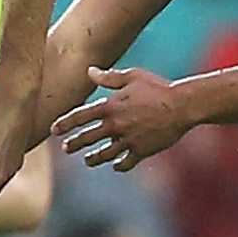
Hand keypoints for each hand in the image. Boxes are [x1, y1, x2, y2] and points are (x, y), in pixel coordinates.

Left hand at [52, 67, 191, 171]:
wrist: (182, 106)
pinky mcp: (141, 151)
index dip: (64, 124)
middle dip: (74, 144)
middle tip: (66, 148)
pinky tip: (115, 165)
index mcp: (110, 106)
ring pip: (103, 154)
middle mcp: (115, 125)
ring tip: (88, 160)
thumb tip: (90, 71)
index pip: (79, 117)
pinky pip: (125, 163)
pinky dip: (118, 165)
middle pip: (87, 138)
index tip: (54, 130)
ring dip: (93, 158)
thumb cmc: (158, 88)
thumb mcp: (133, 76)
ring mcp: (127, 140)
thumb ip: (109, 77)